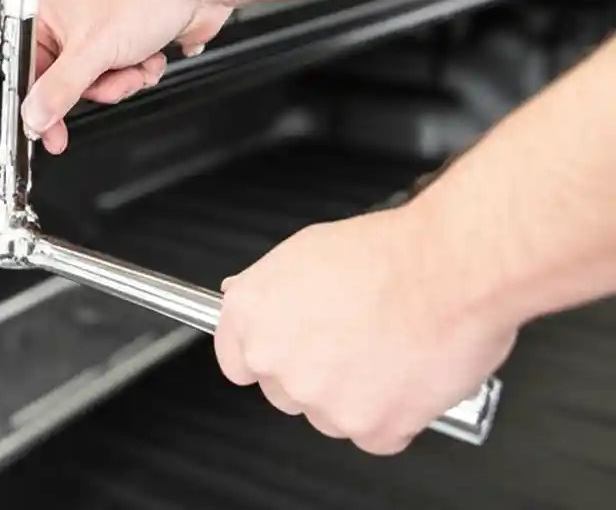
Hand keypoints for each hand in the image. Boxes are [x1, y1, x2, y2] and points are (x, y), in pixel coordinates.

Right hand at [23, 0, 233, 153]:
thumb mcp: (93, 50)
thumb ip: (59, 89)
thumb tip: (34, 116)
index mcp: (41, 8)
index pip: (22, 65)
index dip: (34, 101)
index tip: (42, 128)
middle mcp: (63, 19)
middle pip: (59, 80)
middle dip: (94, 86)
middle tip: (108, 79)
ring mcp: (90, 32)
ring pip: (90, 84)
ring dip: (119, 81)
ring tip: (133, 63)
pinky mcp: (115, 42)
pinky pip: (112, 78)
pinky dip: (133, 74)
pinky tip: (145, 57)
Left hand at [214, 208, 516, 454]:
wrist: (450, 269)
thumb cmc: (389, 253)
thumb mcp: (306, 251)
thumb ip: (272, 289)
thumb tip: (253, 301)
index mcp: (252, 316)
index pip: (238, 359)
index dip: (269, 355)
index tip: (287, 352)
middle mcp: (278, 362)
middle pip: (285, 391)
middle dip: (315, 374)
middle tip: (354, 343)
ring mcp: (321, 401)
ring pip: (330, 416)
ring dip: (355, 397)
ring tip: (390, 352)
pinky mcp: (370, 428)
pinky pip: (375, 436)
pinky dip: (395, 416)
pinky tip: (408, 377)